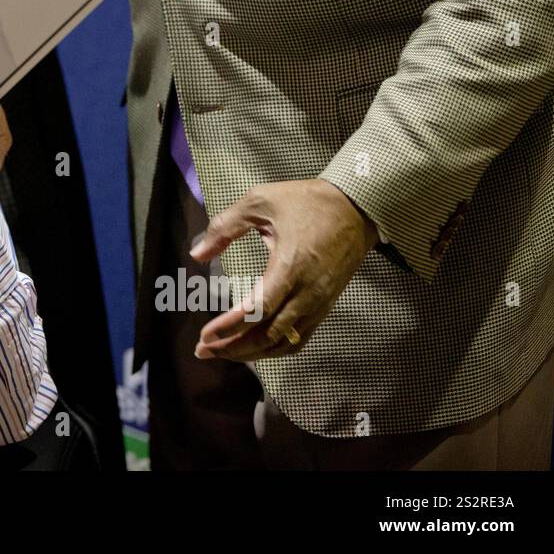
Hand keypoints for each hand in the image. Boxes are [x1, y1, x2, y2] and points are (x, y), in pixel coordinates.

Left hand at [190, 179, 377, 361]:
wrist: (357, 207)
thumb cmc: (307, 201)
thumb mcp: (259, 201)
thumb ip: (225, 227)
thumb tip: (196, 254)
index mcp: (290, 266)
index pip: (258, 310)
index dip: (230, 327)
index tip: (205, 336)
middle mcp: (307, 292)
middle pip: (269, 335)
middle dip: (233, 348)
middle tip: (203, 350)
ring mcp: (319, 302)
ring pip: (285, 342)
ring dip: (252, 352)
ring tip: (223, 352)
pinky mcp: (325, 305)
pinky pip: (300, 337)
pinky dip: (276, 348)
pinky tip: (255, 347)